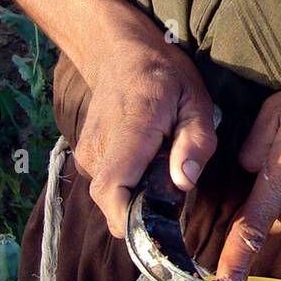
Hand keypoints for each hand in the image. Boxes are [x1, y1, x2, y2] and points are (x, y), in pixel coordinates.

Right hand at [73, 42, 217, 237]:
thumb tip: (185, 181)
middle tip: (173, 185)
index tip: (159, 227)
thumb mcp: (195, 100)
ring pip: (111, 198)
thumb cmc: (162, 75)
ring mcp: (87, 153)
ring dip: (137, 196)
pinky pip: (108, 186)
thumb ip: (195, 141)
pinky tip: (146, 160)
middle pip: (113, 205)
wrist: (118, 53)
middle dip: (144, 210)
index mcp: (129, 132)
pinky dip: (129, 184)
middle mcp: (99, 147)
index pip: (112, 191)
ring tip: (160, 164)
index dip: (131, 220)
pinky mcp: (85, 158)